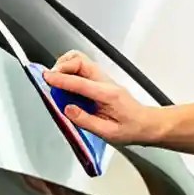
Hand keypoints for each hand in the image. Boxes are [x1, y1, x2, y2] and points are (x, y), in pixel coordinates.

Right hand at [42, 51, 159, 144]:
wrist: (147, 124)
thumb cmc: (131, 129)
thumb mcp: (109, 133)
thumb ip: (86, 121)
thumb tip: (68, 110)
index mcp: (108, 95)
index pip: (80, 82)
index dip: (61, 79)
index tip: (47, 78)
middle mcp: (106, 83)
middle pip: (80, 61)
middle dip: (62, 66)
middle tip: (50, 79)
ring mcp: (104, 80)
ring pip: (81, 61)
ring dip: (66, 66)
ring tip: (56, 81)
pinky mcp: (101, 81)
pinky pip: (83, 69)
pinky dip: (70, 71)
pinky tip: (66, 84)